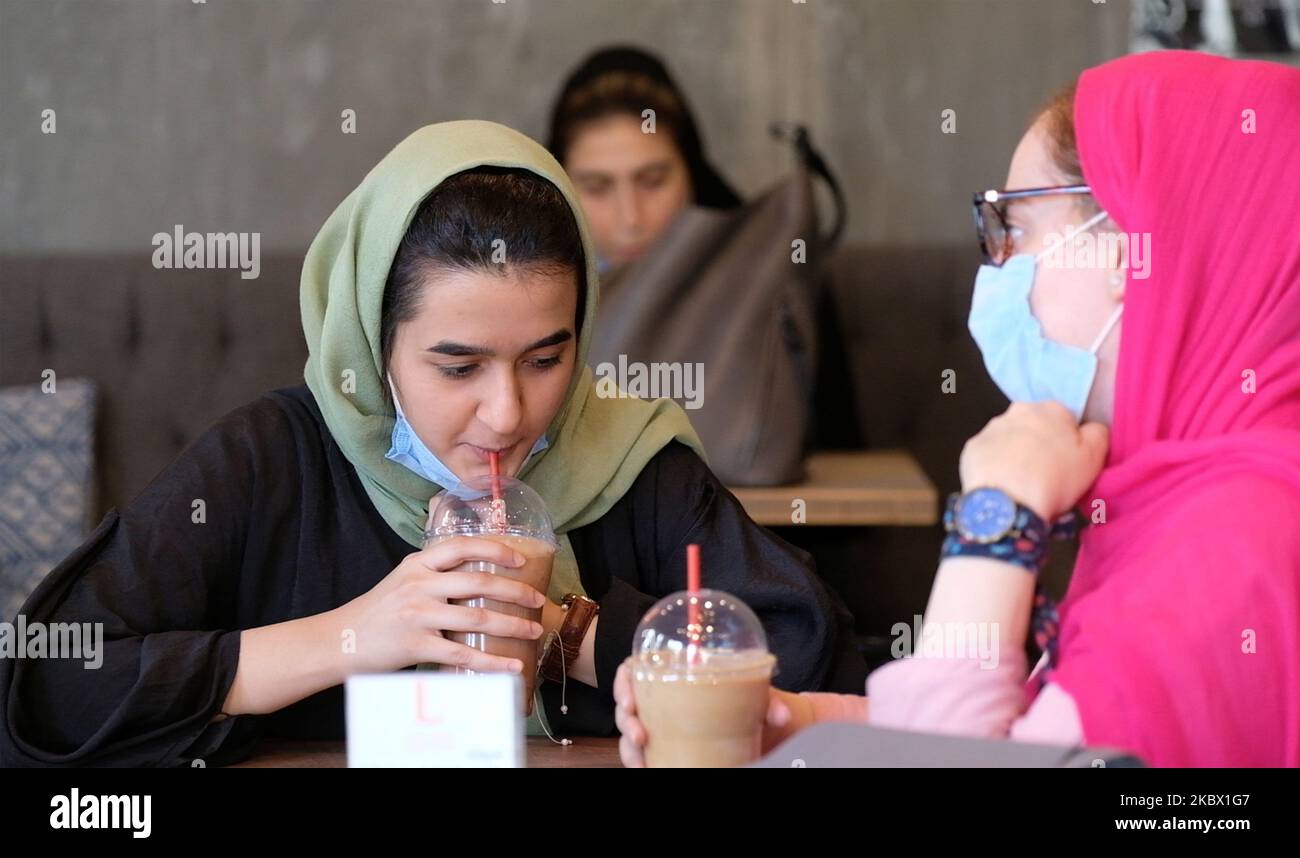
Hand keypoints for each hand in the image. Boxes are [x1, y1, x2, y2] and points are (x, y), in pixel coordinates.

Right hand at [335, 536, 544, 674]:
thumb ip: (434, 573)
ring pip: (478, 617)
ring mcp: (418, 614)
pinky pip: (463, 654)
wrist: (340, 640)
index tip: (521, 560)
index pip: (463, 546)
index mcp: (418, 564)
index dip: (496, 550)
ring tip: (534, 631)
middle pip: (480, 582)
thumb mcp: (402, 579)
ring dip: (513, 625)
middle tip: (538, 600)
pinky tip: (511, 666)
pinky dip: (492, 662)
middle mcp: (420, 584)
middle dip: (516, 592)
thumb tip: (477, 573)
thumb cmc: (378, 612)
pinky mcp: (417, 645)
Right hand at [612, 660, 814, 766]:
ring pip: (628, 734)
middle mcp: (660, 698)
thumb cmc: (746, 700)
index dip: (623, 682)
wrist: (756, 727)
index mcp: (673, 674)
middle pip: (627, 704)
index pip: (634, 669)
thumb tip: (781, 715)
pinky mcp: (663, 748)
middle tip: (640, 736)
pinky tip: (647, 769)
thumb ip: (767, 702)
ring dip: (629, 749)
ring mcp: (659, 724)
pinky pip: (641, 756)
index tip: (629, 699)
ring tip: (642, 762)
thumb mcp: (755, 695)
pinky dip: (640, 763)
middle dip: (626, 721)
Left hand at [959, 401, 1109, 520]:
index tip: (1067, 462)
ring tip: (1021, 482)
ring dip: (1015, 453)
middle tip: (1045, 473)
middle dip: (1039, 444)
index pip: (1064, 419)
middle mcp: (1018, 411)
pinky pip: (987, 455)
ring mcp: (990, 428)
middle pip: (1034, 426)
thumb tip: (1091, 427)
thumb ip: (1098, 434)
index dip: (1068, 442)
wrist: (1008, 502)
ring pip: (1008, 439)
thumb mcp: (1094, 456)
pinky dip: (993, 465)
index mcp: (1051, 409)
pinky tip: (1001, 484)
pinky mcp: (971, 448)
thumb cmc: (1056, 478)